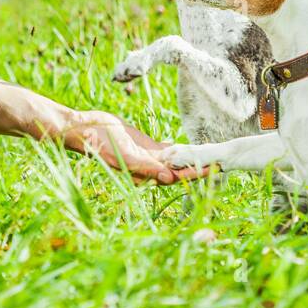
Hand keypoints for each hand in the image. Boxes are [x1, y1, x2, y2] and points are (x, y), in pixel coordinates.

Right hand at [63, 110, 210, 184]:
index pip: (177, 178)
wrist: (85, 129)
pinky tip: (191, 147)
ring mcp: (147, 157)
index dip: (197, 174)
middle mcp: (148, 169)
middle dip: (200, 167)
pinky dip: (179, 150)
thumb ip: (145, 167)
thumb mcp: (124, 154)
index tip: (215, 169)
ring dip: (192, 159)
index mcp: (145, 174)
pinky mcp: (145, 145)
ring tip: (212, 155)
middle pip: (180, 171)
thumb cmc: (100, 143)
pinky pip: (166, 150)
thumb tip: (169, 179)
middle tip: (222, 161)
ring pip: (176, 161)